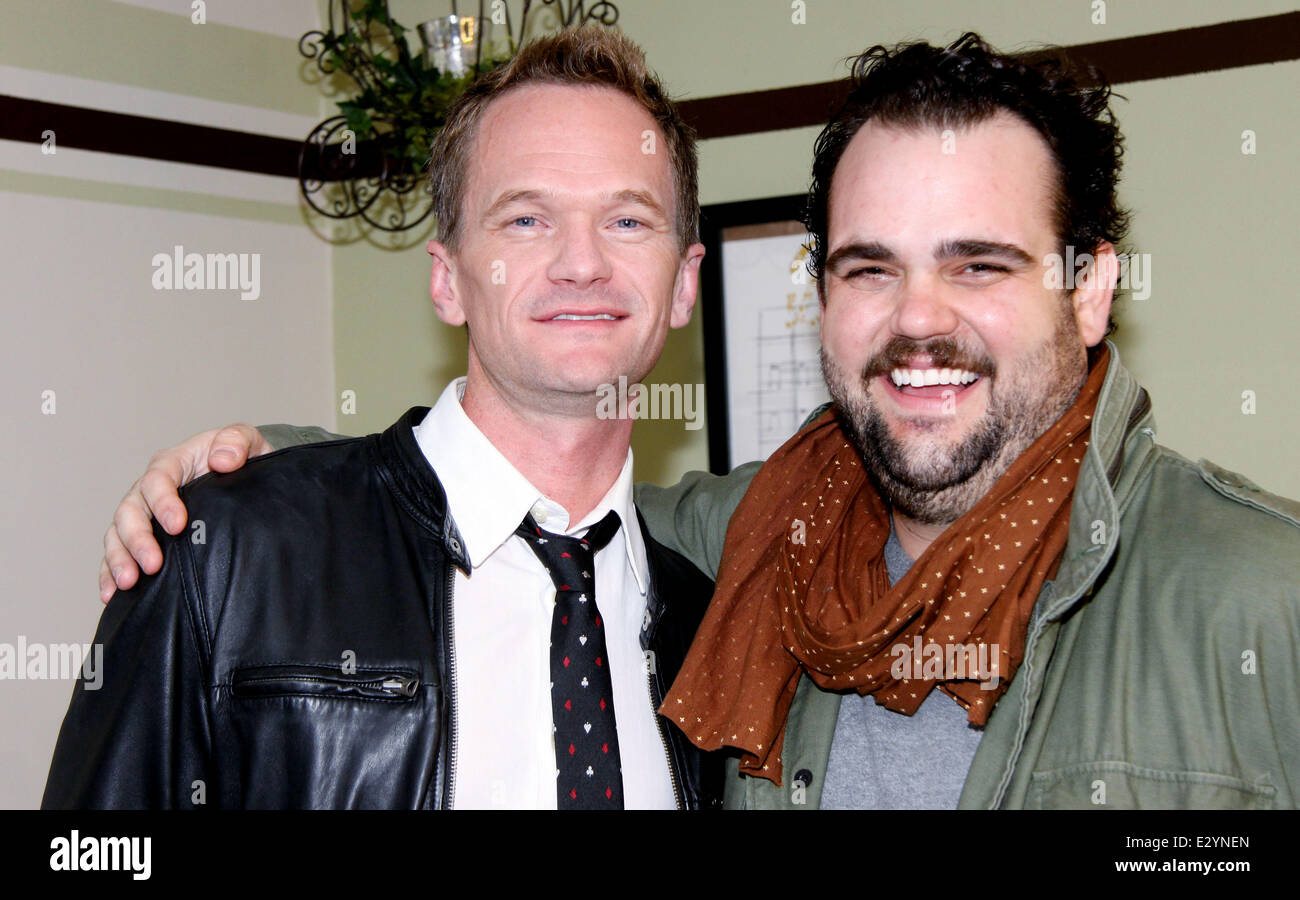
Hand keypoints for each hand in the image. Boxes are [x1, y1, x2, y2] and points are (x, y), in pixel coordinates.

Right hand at [99, 424, 271, 601]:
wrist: (242, 477)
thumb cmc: (241, 458)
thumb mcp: (247, 441)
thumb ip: (237, 441)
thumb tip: (223, 460)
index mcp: (173, 463)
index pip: (158, 480)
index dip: (163, 502)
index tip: (178, 526)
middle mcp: (150, 488)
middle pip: (130, 511)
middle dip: (138, 538)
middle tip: (153, 564)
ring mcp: (143, 513)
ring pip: (118, 534)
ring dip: (119, 558)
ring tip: (129, 582)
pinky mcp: (142, 536)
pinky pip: (117, 554)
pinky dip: (109, 573)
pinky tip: (112, 594)